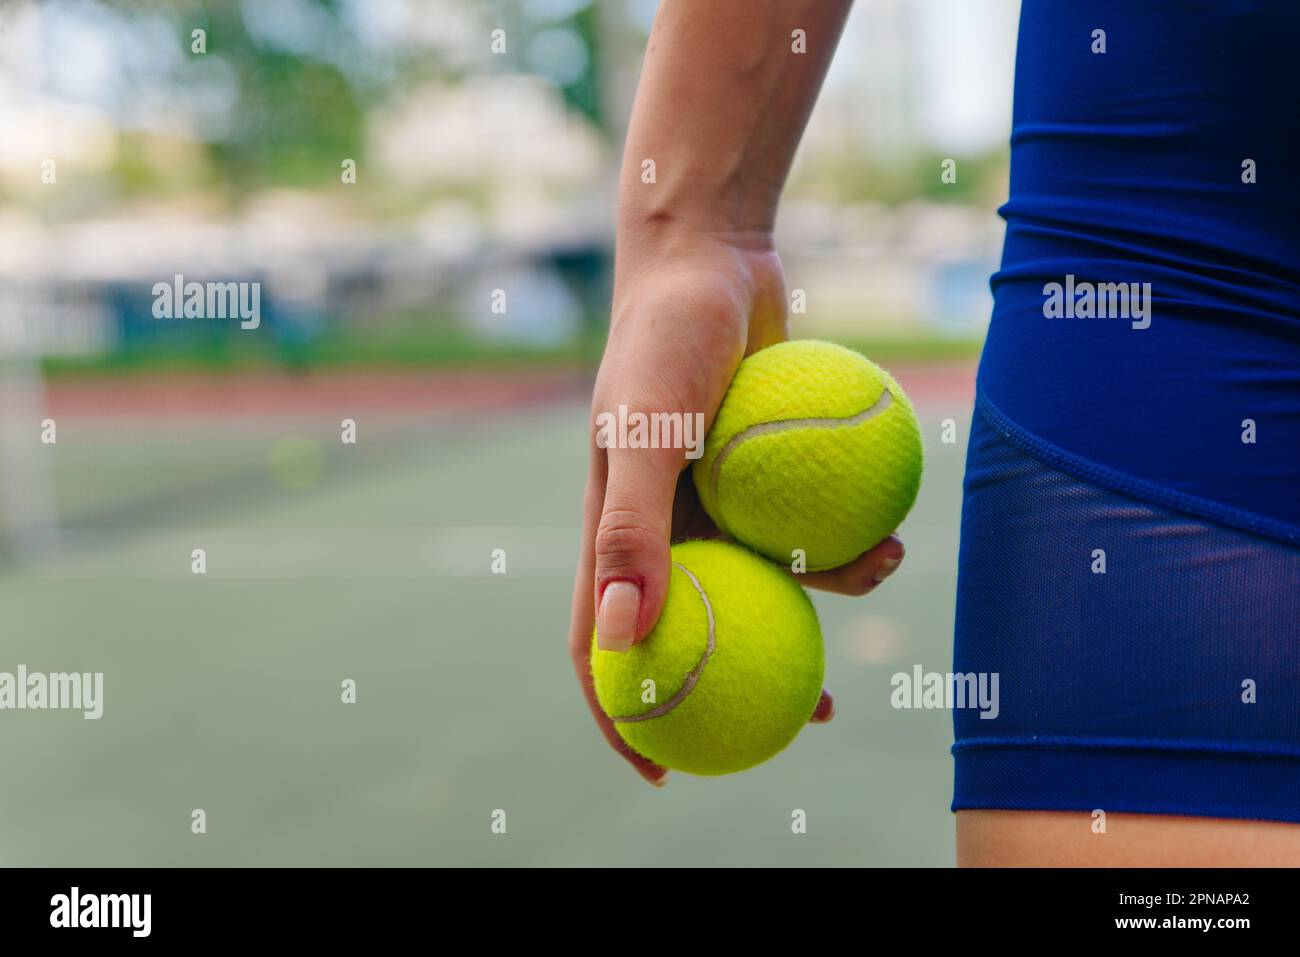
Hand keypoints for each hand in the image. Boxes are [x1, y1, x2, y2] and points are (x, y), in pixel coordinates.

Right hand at [567, 235, 906, 785]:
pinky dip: (844, 536)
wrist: (711, 257)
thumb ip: (629, 531)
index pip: (603, 644)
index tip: (662, 771)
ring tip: (885, 569)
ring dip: (828, 592)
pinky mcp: (763, 468)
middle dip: (749, 677)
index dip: (622, 714)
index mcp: (613, 531)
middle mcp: (663, 525)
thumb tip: (625, 641)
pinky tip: (890, 532)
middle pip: (701, 626)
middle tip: (810, 714)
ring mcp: (716, 499)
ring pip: (769, 575)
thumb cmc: (663, 338)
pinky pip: (806, 523)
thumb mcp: (643, 431)